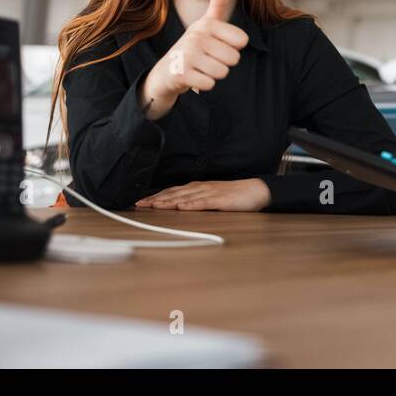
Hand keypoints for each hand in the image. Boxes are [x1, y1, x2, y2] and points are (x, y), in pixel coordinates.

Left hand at [136, 179, 271, 210]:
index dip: (156, 197)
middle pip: (174, 193)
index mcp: (197, 188)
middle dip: (155, 199)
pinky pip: (203, 202)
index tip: (141, 202)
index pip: (172, 192)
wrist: (255, 190)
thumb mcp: (211, 198)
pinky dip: (191, 204)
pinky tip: (181, 207)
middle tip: (139, 205)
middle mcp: (200, 188)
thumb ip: (196, 200)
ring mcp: (210, 193)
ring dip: (168, 201)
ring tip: (153, 206)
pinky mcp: (220, 200)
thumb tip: (178, 206)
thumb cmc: (233, 196)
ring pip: (184, 197)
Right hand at [140, 0, 247, 119]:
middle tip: (207, 59)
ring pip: (223, 72)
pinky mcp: (182, 73)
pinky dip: (204, 84)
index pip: (242, 40)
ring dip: (214, 74)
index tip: (217, 45)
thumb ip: (218, 1)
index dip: (233, 47)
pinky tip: (193, 77)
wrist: (167, 70)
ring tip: (200, 67)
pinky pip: (210, 84)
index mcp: (207, 24)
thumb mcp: (206, 22)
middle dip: (223, 63)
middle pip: (234, 58)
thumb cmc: (194, 45)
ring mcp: (188, 55)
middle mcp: (196, 36)